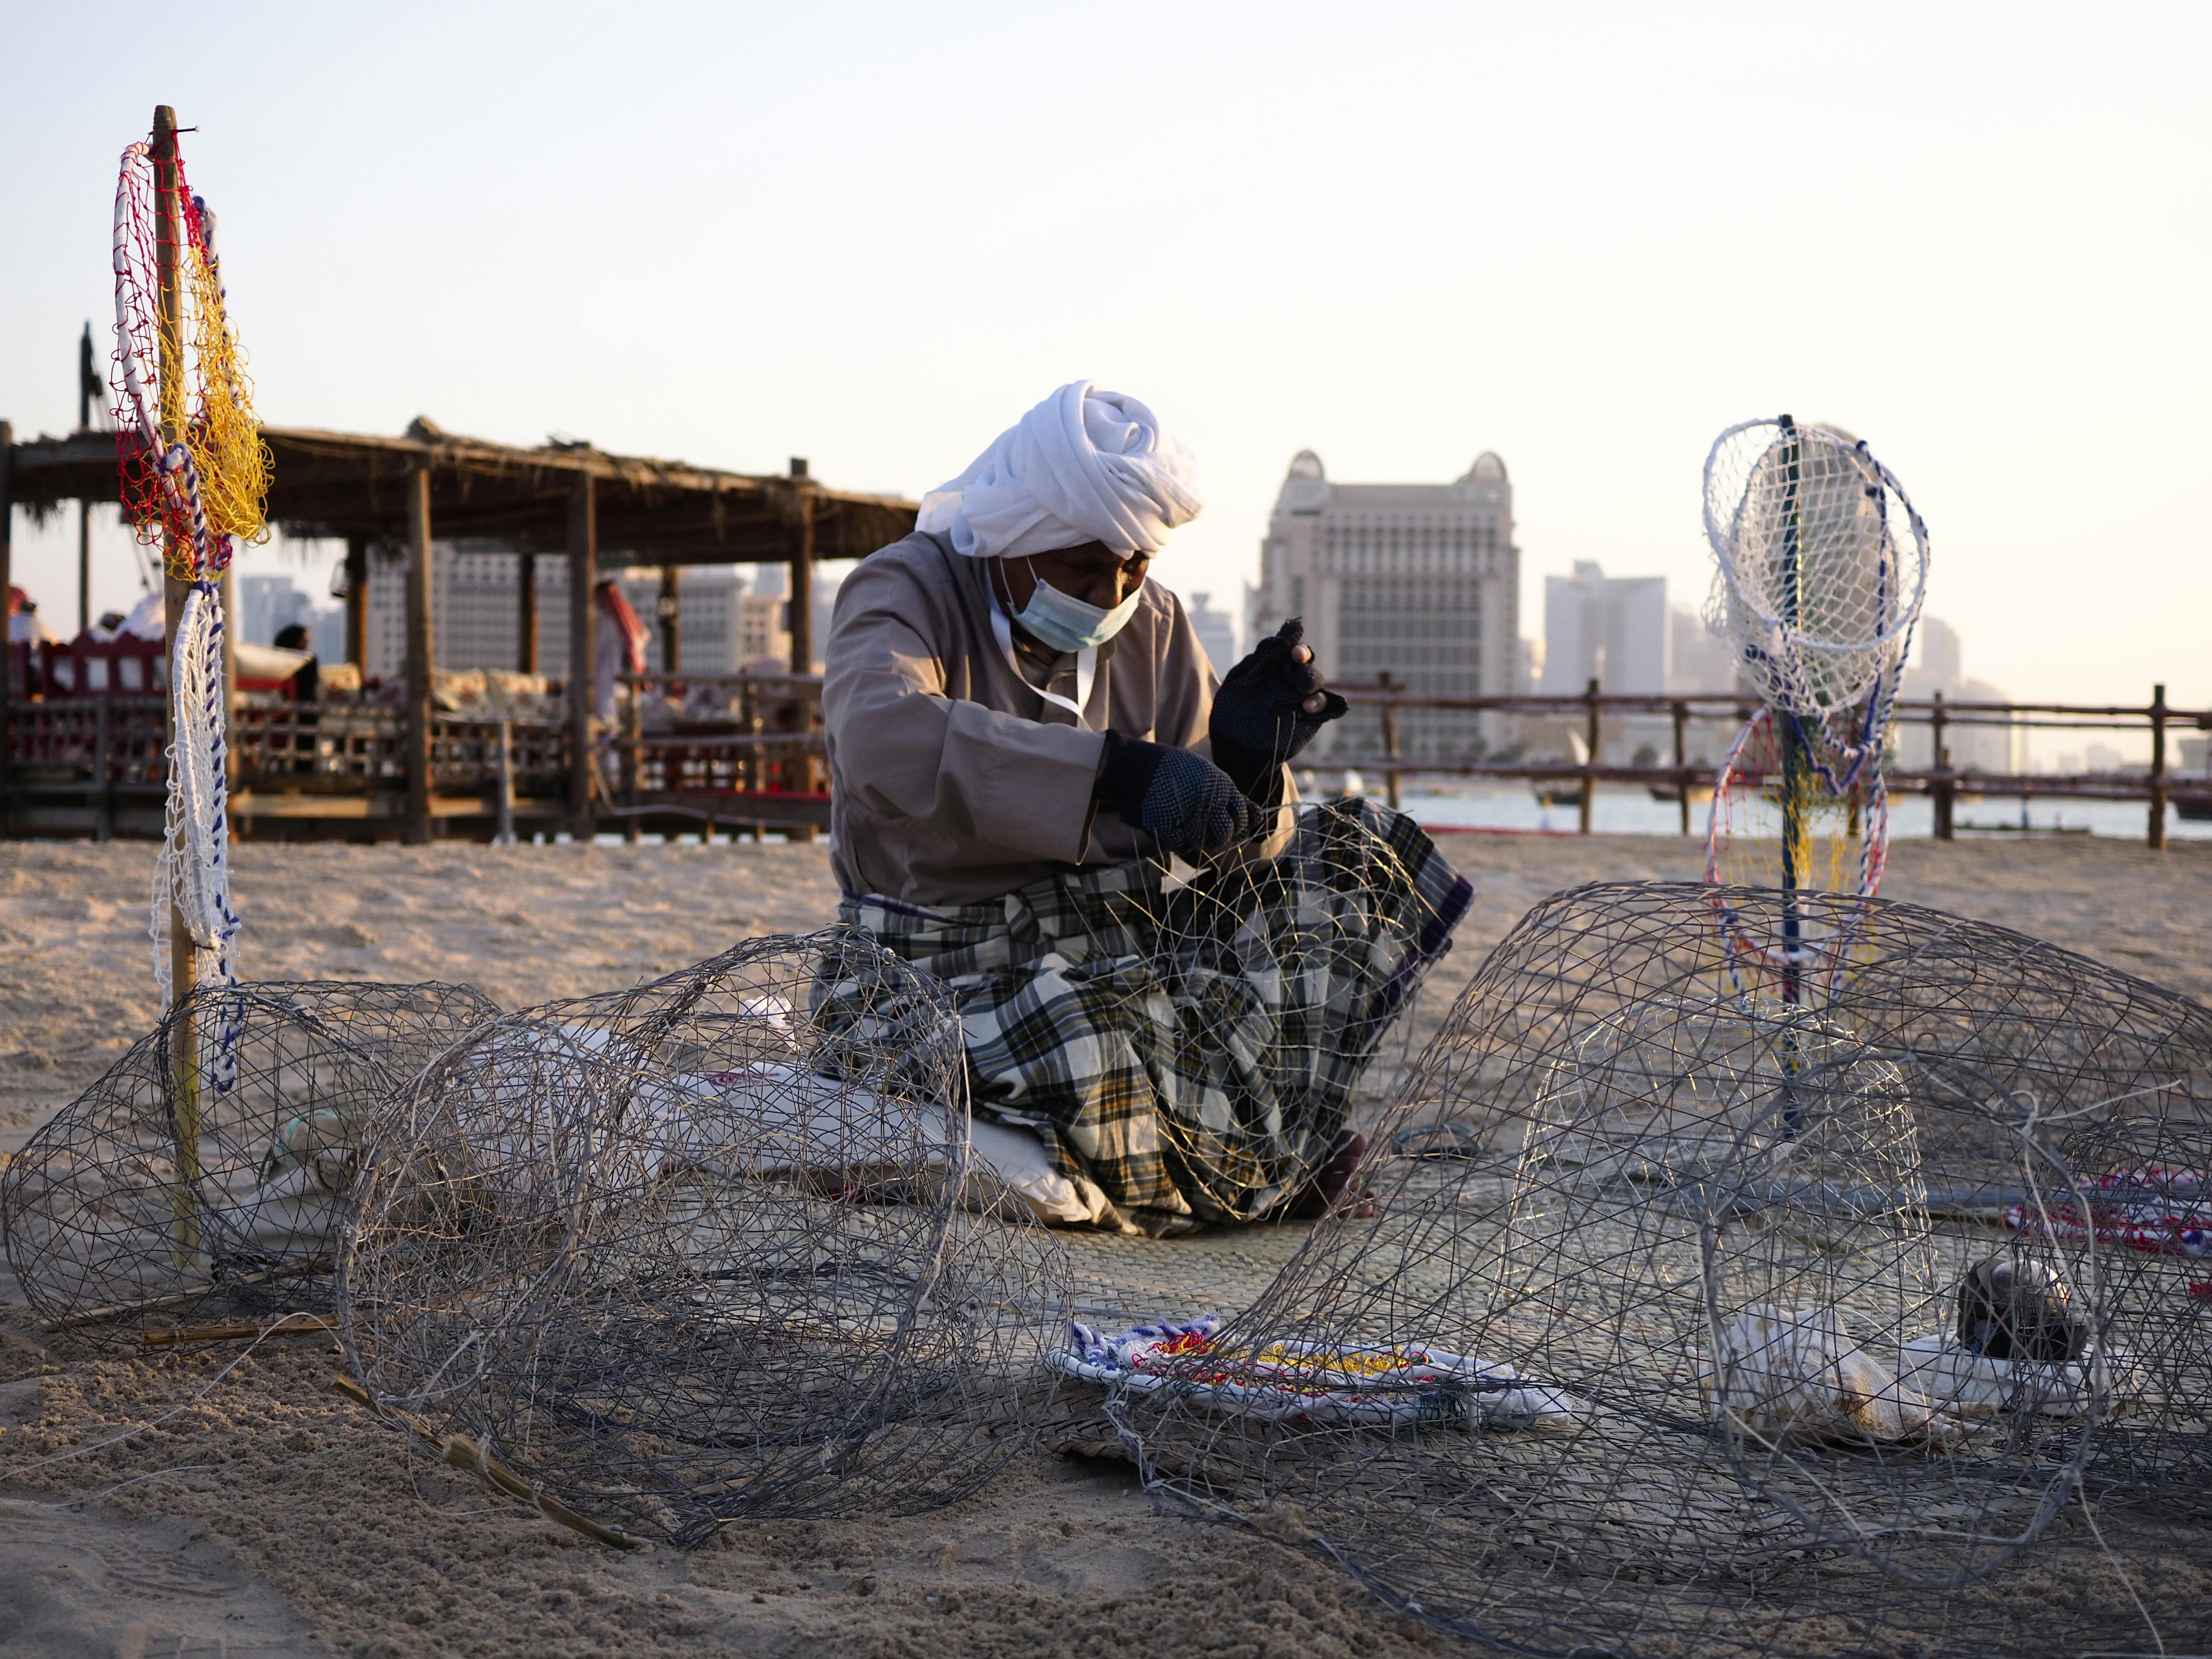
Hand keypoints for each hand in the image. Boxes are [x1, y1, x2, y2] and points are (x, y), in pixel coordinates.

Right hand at [1094, 733, 1262, 860]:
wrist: (1136, 766)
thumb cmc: (1175, 770)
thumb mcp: (1209, 775)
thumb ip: (1231, 796)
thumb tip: (1259, 818)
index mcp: (1222, 786)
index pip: (1245, 816)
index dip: (1240, 824)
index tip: (1231, 824)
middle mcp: (1209, 801)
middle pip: (1225, 834)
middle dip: (1219, 836)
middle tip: (1206, 827)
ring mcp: (1188, 815)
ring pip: (1204, 843)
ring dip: (1198, 838)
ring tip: (1186, 822)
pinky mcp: (1169, 827)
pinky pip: (1182, 846)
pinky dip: (1177, 840)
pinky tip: (1170, 824)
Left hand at [1208, 618, 1348, 800]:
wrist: (1236, 747)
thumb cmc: (1233, 710)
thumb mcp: (1240, 681)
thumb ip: (1261, 659)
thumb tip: (1282, 639)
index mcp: (1273, 664)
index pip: (1287, 645)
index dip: (1291, 638)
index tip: (1289, 641)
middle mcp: (1291, 677)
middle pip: (1305, 662)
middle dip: (1302, 658)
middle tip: (1296, 657)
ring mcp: (1303, 696)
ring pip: (1316, 682)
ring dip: (1311, 681)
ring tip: (1301, 688)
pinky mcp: (1314, 717)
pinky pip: (1331, 706)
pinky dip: (1329, 704)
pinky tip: (1309, 708)